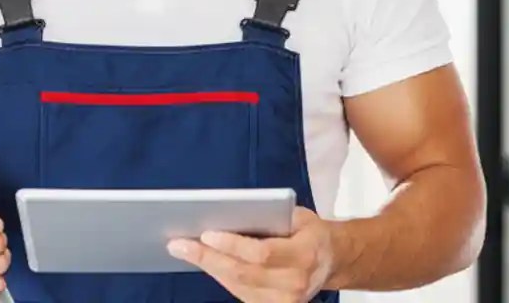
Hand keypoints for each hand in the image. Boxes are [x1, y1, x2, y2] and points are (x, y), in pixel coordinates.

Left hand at [167, 206, 336, 302]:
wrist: (331, 261)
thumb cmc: (310, 232)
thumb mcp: (299, 216)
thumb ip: (271, 217)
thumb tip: (226, 214)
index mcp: (305, 256)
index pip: (261, 254)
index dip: (232, 245)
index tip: (206, 233)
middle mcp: (295, 284)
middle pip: (242, 273)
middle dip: (207, 257)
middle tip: (177, 243)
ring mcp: (284, 302)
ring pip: (236, 285)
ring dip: (208, 267)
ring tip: (183, 249)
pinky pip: (239, 292)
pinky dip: (219, 275)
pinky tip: (203, 260)